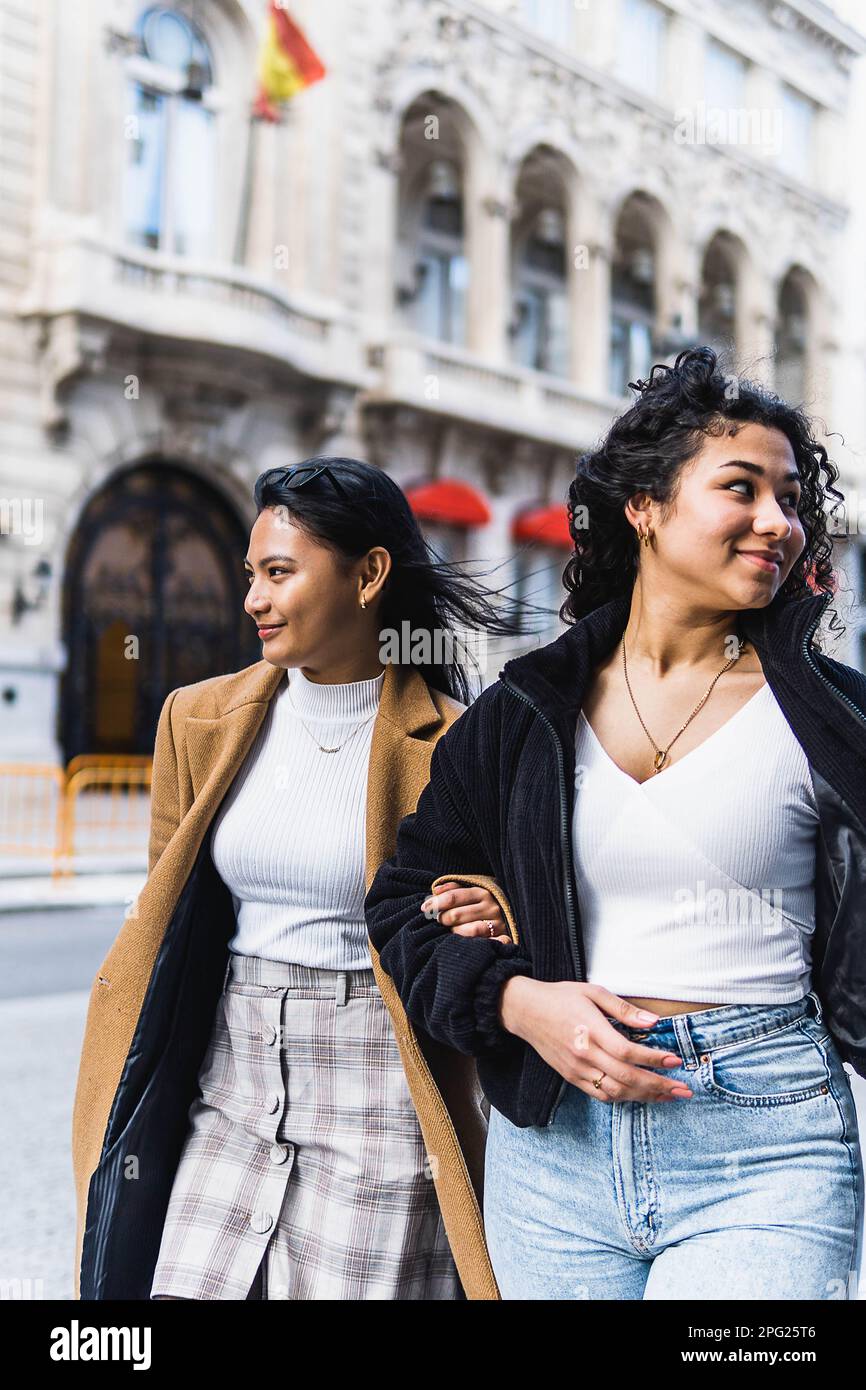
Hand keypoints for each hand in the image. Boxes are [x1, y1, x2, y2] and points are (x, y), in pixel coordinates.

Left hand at [420, 881, 511, 942]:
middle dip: (443, 919)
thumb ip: (453, 889)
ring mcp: (498, 923)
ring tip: (452, 930)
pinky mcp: (504, 937)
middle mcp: (491, 906)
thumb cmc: (485, 903)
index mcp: (482, 892)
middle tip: (440, 921)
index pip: (453, 897)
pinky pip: (483, 943)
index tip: (425, 908)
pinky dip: (471, 943)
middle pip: (456, 915)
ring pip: (469, 930)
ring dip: (455, 932)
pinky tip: (463, 942)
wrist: (517, 912)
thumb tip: (434, 890)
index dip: (436, 903)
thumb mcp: (472, 890)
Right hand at [499, 978, 693, 1103]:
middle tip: (684, 1090)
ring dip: (645, 1096)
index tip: (676, 1061)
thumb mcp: (593, 992)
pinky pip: (601, 1094)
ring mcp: (576, 1069)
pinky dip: (623, 1098)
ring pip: (615, 1091)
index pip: (627, 1052)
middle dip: (658, 1086)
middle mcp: (583, 1054)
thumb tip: (654, 1022)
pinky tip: (640, 1095)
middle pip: (626, 1077)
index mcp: (590, 1030)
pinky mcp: (571, 1077)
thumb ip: (624, 1009)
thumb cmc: (561, 997)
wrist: (525, 1010)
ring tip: (669, 1096)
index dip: (654, 1059)